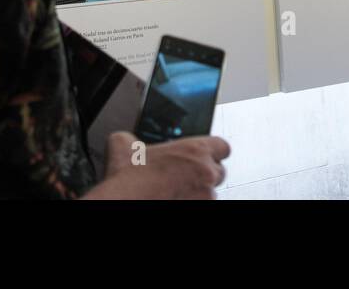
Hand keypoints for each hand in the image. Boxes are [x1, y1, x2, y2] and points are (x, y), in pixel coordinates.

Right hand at [86, 131, 229, 199]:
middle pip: (219, 171)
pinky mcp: (202, 209)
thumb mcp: (125, 145)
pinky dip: (191, 202)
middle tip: (185, 177)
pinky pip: (203, 205)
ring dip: (198, 192)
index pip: (223, 146)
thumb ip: (133, 139)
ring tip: (176, 192)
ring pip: (210, 192)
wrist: (126, 201)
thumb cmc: (131, 179)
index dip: (213, 151)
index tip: (204, 156)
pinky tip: (175, 199)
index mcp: (196, 150)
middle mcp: (206, 172)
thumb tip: (125, 139)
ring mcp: (206, 195)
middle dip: (205, 174)